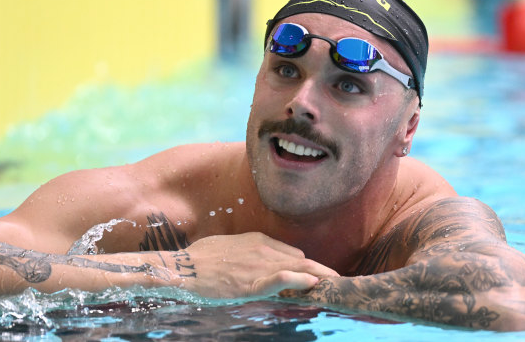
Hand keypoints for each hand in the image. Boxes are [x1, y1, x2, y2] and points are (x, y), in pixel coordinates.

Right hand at [175, 232, 338, 297]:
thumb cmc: (203, 257)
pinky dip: (298, 280)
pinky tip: (313, 284)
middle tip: (340, 280)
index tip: (322, 275)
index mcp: (259, 241)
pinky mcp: (250, 283)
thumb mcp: (231, 244)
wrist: (184, 268)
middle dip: (323, 271)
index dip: (309, 266)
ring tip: (337, 284)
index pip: (294, 254)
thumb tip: (273, 255)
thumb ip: (253, 249)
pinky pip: (280, 278)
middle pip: (303, 261)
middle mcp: (263, 251)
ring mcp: (258, 266)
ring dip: (319, 277)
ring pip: (298, 269)